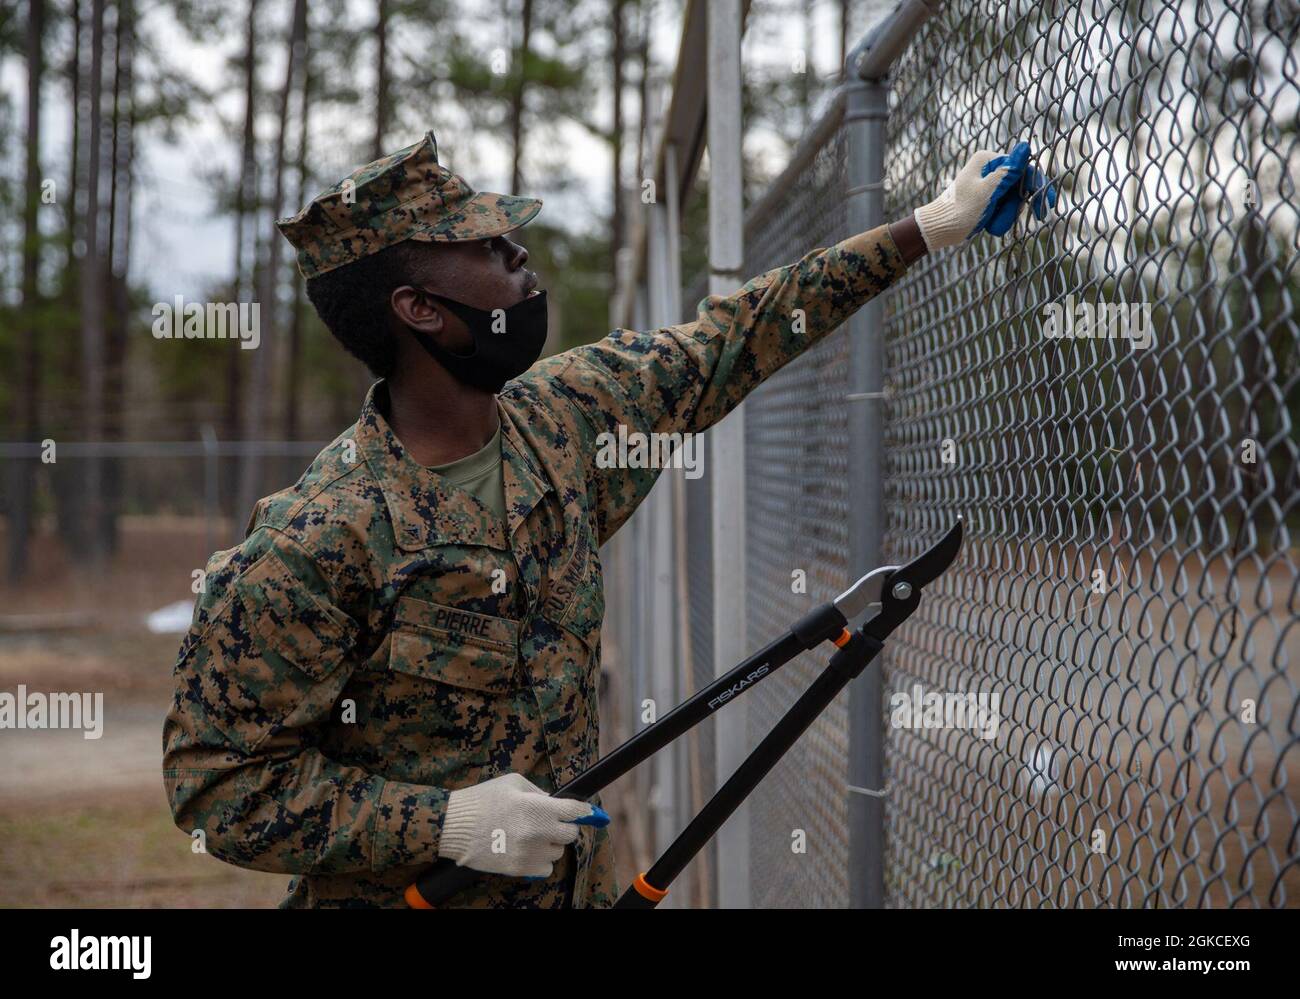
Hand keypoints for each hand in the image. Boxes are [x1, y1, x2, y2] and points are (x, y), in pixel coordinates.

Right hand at [439, 772, 609, 877]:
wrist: (454, 827)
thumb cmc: (482, 800)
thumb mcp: (513, 783)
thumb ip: (539, 792)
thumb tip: (555, 802)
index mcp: (538, 807)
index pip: (576, 811)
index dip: (587, 811)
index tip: (594, 814)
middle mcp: (538, 832)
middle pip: (571, 834)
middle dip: (565, 827)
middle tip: (551, 822)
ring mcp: (530, 853)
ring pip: (558, 852)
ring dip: (551, 844)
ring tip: (531, 835)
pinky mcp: (520, 869)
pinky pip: (545, 868)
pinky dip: (541, 860)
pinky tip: (527, 850)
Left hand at [913, 142, 1055, 250]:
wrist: (937, 231)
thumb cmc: (959, 211)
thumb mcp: (988, 192)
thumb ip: (1009, 172)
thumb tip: (1026, 146)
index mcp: (988, 160)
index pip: (1024, 168)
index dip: (1037, 186)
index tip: (1046, 205)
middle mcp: (989, 168)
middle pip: (1019, 185)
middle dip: (1014, 206)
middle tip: (1002, 221)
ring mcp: (988, 183)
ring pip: (1013, 199)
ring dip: (1005, 215)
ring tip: (990, 225)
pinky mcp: (987, 197)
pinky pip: (1003, 207)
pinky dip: (999, 218)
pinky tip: (988, 225)